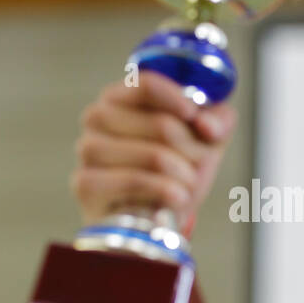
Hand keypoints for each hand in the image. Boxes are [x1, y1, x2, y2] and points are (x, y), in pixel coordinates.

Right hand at [71, 70, 237, 235]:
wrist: (153, 217)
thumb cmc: (176, 170)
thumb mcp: (205, 140)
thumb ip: (218, 120)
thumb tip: (209, 126)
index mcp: (121, 96)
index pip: (147, 85)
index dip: (177, 99)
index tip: (195, 117)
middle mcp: (97, 116)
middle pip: (162, 125)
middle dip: (193, 151)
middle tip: (197, 166)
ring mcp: (88, 149)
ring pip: (154, 155)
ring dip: (183, 175)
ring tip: (186, 186)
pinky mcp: (86, 183)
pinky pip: (135, 181)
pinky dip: (164, 191)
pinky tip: (177, 198)